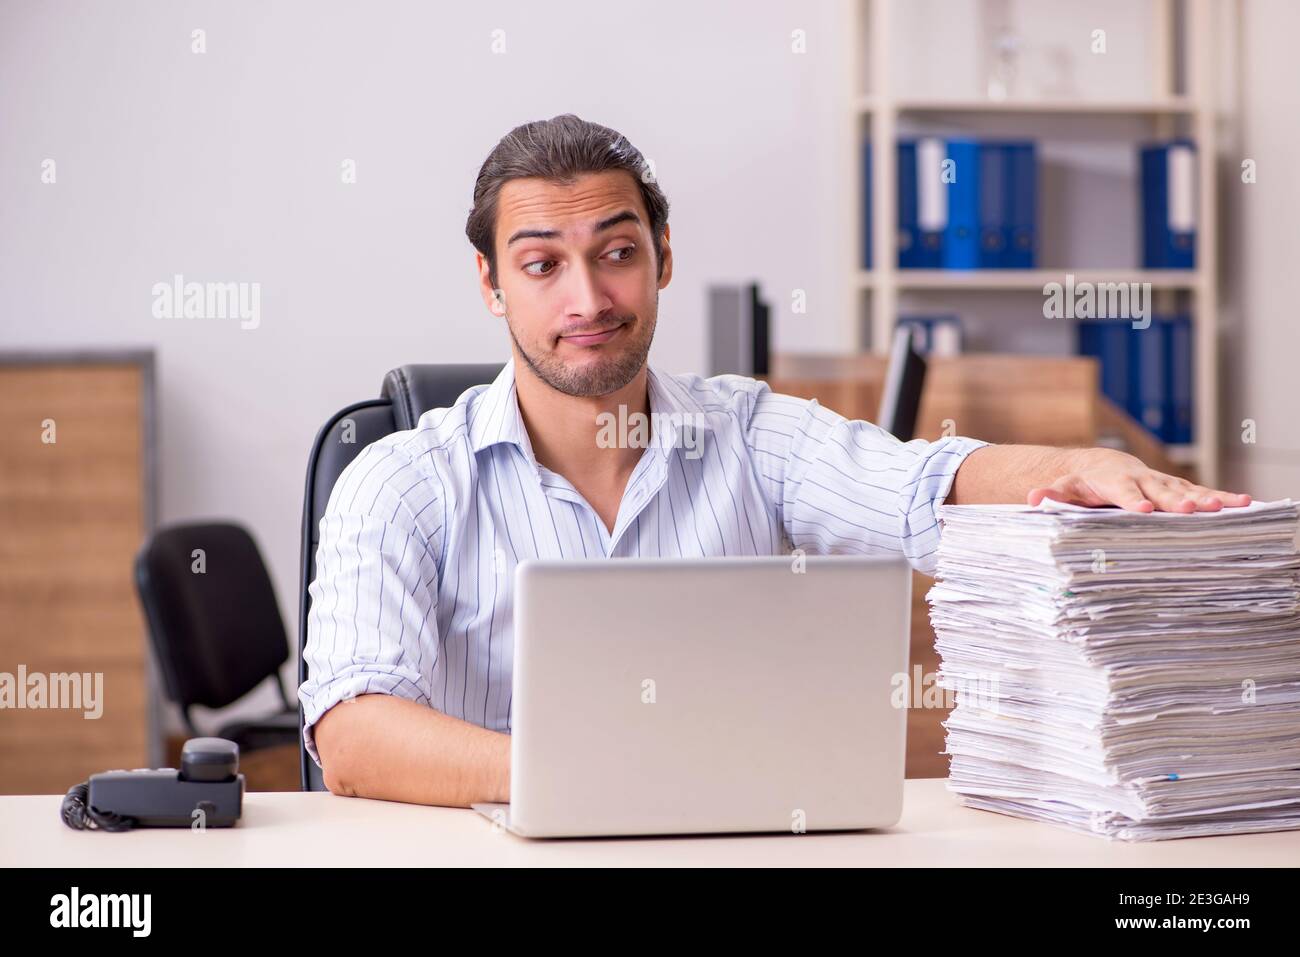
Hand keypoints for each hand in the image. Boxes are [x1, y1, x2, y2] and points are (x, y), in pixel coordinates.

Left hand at [1026, 449, 1251, 513]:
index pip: (1123, 491)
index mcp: (1115, 481)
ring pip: (1186, 489)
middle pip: (1159, 490)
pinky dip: (1222, 497)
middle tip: (1189, 509)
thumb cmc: (1081, 481)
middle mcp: (1143, 479)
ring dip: (1205, 498)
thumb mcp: (1064, 487)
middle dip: (1174, 500)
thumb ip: (1052, 494)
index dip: (1132, 500)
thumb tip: (1032, 498)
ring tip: (1225, 508)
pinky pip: (1202, 492)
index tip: (1142, 510)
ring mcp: (1162, 483)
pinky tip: (1245, 504)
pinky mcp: (1177, 488)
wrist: (1099, 466)